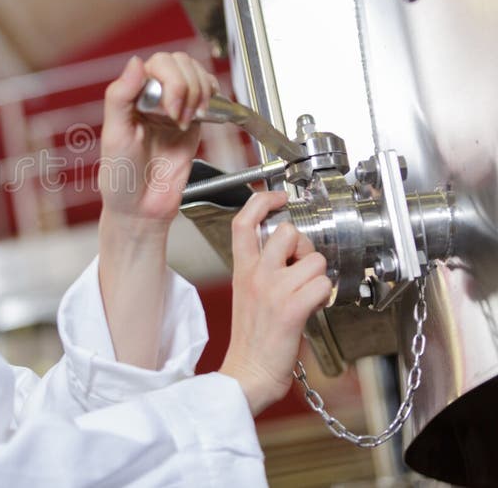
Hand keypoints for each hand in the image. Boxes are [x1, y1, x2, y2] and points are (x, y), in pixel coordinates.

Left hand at [99, 52, 218, 225]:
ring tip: (187, 120)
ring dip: (199, 93)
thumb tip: (135, 63)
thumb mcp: (115, 134)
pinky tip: (200, 115)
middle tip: (178, 118)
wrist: (142, 206)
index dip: (170, 81)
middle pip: (180, 63)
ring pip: (196, 73)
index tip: (169, 111)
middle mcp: (152, 97)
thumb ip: (120, 96)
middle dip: (186, 87)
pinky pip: (208, 94)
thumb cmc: (121, 175)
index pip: (157, 64)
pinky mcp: (192, 120)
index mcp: (131, 95)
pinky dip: (211, 98)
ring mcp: (173, 106)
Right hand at [219, 191, 332, 415]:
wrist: (248, 371)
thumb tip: (290, 251)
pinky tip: (312, 307)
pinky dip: (324, 296)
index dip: (263, 200)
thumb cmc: (253, 337)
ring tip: (307, 293)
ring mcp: (273, 289)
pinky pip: (322, 285)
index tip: (279, 196)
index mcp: (242, 268)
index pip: (245, 220)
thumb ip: (262, 267)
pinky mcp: (291, 308)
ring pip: (314, 259)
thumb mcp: (246, 292)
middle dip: (304, 246)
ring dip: (318, 276)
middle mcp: (256, 274)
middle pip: (288, 232)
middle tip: (302, 265)